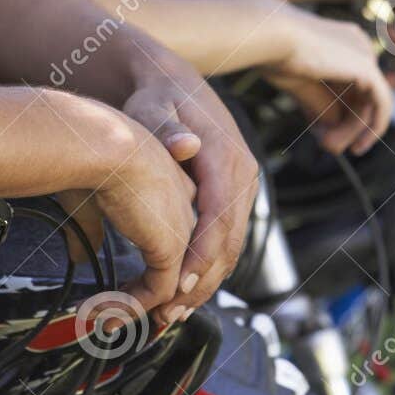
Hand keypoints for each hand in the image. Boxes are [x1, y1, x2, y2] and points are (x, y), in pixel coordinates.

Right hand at [92, 125, 196, 325]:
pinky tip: (107, 313)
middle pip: (184, 262)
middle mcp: (184, 206)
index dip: (161, 262)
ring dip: (141, 308)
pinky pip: (159, 291)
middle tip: (130, 315)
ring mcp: (182, 229)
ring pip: (175, 283)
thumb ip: (93, 229)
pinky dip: (132, 307)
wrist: (101, 144)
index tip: (137, 286)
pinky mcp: (172, 248)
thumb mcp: (91, 197)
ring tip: (110, 322)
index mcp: (171, 184)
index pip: (176, 231)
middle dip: (160, 298)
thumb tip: (80, 257)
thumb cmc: (91, 156)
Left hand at [122, 48, 257, 313]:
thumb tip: (186, 145)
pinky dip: (209, 266)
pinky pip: (227, 238)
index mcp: (225, 155)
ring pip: (232, 246)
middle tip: (170, 312)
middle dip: (202, 280)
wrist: (172, 82)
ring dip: (206, 281)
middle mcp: (242, 174)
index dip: (201, 252)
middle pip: (230, 240)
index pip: (219, 214)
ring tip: (174, 311)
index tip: (178, 281)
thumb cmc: (155, 96)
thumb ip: (166, 128)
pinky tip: (186, 289)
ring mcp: (242, 186)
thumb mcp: (153, 106)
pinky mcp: (234, 195)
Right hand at [267, 11, 392, 153]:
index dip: (341, 109)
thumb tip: (336, 125)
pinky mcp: (367, 68)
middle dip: (349, 124)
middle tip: (329, 146)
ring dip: (354, 131)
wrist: (270, 37)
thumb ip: (321, 101)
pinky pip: (381, 105)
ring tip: (330, 146)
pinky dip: (373, 128)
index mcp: (342, 40)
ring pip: (372, 102)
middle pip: (364, 93)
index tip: (325, 130)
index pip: (352, 82)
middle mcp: (358, 44)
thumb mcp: (301, 83)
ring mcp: (365, 53)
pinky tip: (359, 146)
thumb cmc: (274, 54)